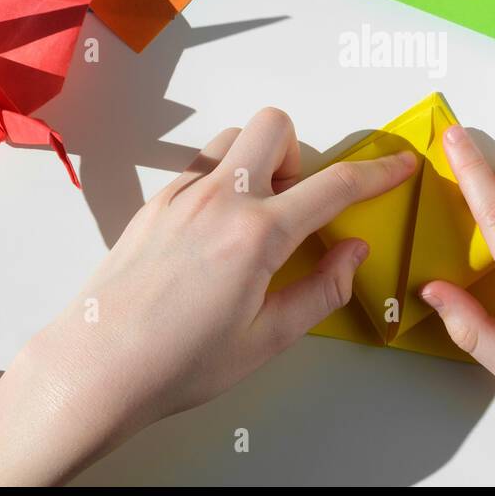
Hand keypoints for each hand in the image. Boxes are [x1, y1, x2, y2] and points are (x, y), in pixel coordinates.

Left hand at [0, 108, 415, 484]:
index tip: (398, 165)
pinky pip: (200, 165)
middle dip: (301, 155)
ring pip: (234, 137)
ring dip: (258, 160)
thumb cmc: (176, 364)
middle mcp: (218, 199)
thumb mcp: (267, 340)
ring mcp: (180, 195)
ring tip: (259, 215)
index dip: (377, 172)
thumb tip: (352, 253)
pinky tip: (217, 231)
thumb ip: (321, 290)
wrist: (95, 369)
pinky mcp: (154, 203)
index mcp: (256, 235)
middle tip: (300, 204)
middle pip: (276, 127)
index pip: (334, 186)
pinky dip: (222, 179)